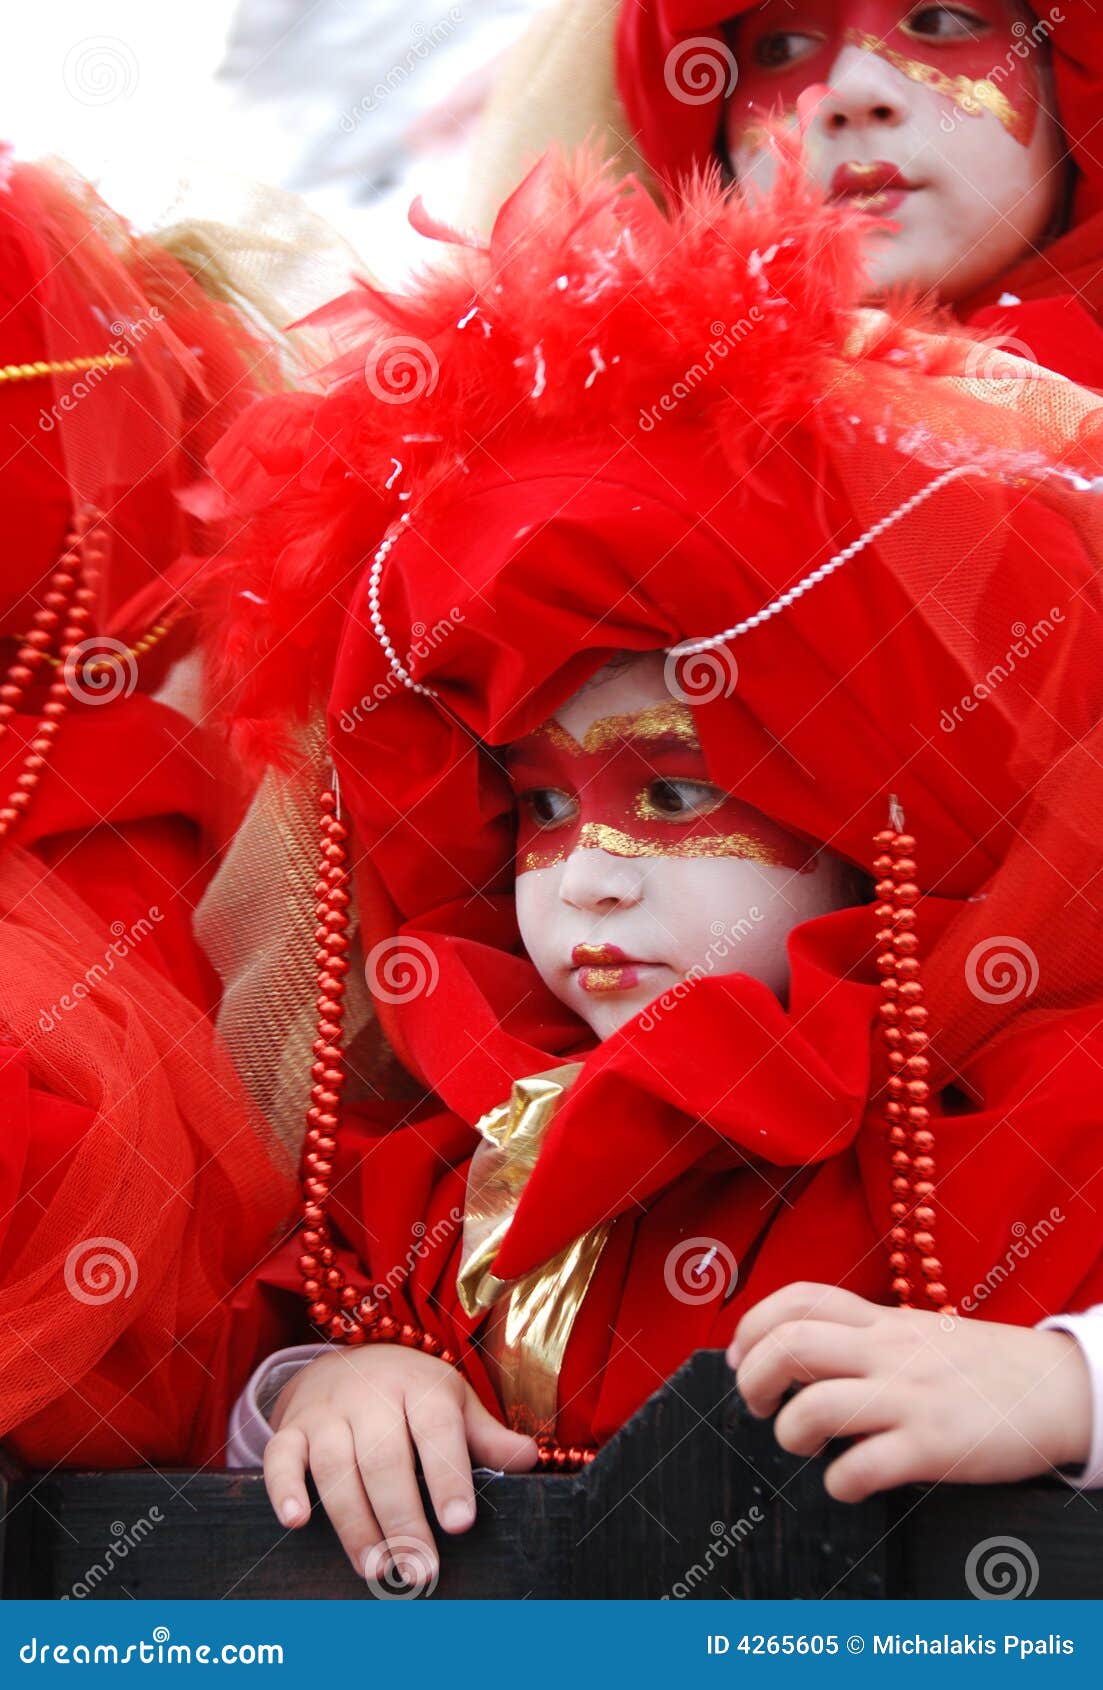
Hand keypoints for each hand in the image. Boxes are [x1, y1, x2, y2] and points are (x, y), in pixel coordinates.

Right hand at [263, 1345, 537, 1584]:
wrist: (344, 1360)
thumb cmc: (410, 1394)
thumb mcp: (452, 1404)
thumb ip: (486, 1437)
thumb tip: (530, 1459)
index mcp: (420, 1387)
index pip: (436, 1430)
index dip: (448, 1476)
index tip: (459, 1523)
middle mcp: (371, 1395)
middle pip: (384, 1458)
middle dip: (401, 1518)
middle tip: (418, 1569)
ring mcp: (327, 1412)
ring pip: (335, 1465)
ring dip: (353, 1520)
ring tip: (374, 1567)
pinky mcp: (291, 1429)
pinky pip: (281, 1457)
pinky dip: (283, 1488)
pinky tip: (296, 1522)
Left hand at [727, 1282, 1091, 1502]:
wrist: (1060, 1388)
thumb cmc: (980, 1367)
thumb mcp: (917, 1334)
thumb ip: (863, 1338)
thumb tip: (797, 1358)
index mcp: (882, 1321)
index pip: (798, 1298)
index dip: (752, 1325)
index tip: (740, 1358)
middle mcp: (889, 1352)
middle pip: (790, 1345)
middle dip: (753, 1378)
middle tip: (758, 1405)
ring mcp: (910, 1398)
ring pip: (815, 1407)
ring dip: (790, 1433)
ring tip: (804, 1444)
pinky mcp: (934, 1447)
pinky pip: (863, 1466)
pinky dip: (839, 1482)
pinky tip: (847, 1483)